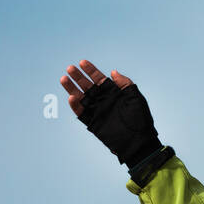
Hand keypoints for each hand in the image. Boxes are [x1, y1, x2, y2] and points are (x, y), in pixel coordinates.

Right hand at [61, 60, 162, 174]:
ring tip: (63, 79)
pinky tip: (72, 97)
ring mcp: (97, 111)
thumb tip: (113, 72)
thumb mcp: (135, 97)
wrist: (138, 141)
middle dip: (78, 77)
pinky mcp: (93, 123)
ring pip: (81, 98)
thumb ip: (124, 84)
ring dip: (72, 88)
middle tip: (70, 68)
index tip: (82, 62)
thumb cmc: (140, 119)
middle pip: (87, 86)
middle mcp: (103, 101)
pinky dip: (75, 106)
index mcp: (113, 93)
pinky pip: (81, 113)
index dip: (91, 70)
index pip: (99, 79)